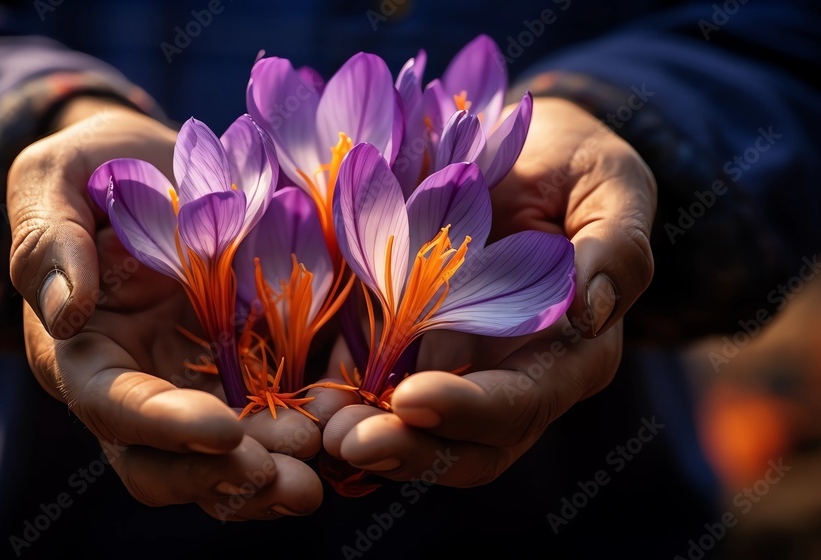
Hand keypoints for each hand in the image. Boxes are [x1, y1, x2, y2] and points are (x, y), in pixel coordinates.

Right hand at [7, 97, 321, 518]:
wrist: (166, 166)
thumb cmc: (101, 167)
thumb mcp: (57, 179)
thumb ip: (49, 240)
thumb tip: (64, 313)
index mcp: (84, 352)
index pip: (111, 408)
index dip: (163, 427)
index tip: (222, 429)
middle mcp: (139, 386)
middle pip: (166, 463)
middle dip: (223, 479)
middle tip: (289, 476)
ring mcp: (199, 385)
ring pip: (225, 461)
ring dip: (273, 476)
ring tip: (325, 468)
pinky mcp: (252, 369)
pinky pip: (278, 417)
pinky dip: (312, 431)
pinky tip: (351, 426)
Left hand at [319, 97, 655, 484]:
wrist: (518, 149)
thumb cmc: (574, 166)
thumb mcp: (612, 186)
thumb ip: (617, 246)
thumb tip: (589, 311)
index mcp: (570, 352)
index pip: (524, 405)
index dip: (471, 411)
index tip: (413, 398)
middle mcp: (510, 376)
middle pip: (466, 445)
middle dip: (409, 450)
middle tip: (347, 441)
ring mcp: (456, 367)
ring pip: (415, 433)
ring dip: (367, 440)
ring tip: (317, 431)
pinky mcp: (409, 346)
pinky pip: (371, 389)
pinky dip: (340, 400)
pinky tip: (303, 398)